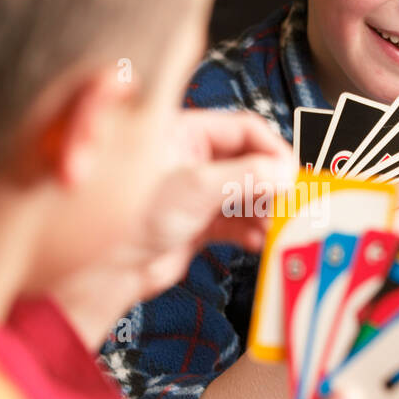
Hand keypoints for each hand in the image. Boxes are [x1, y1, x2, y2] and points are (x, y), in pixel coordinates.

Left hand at [52, 109, 293, 347]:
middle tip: (289, 202)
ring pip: (245, 195)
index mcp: (184, 133)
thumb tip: (285, 171)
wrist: (106, 269)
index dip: (272, 149)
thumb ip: (246, 175)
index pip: (243, 129)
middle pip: (249, 162)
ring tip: (272, 226)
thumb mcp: (196, 186)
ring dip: (263, 211)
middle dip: (271, 183)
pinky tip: (256, 241)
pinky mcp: (196, 225)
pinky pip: (235, 223)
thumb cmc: (130, 217)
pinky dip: (249, 231)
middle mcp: (190, 159)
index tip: (291, 172)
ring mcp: (194, 193)